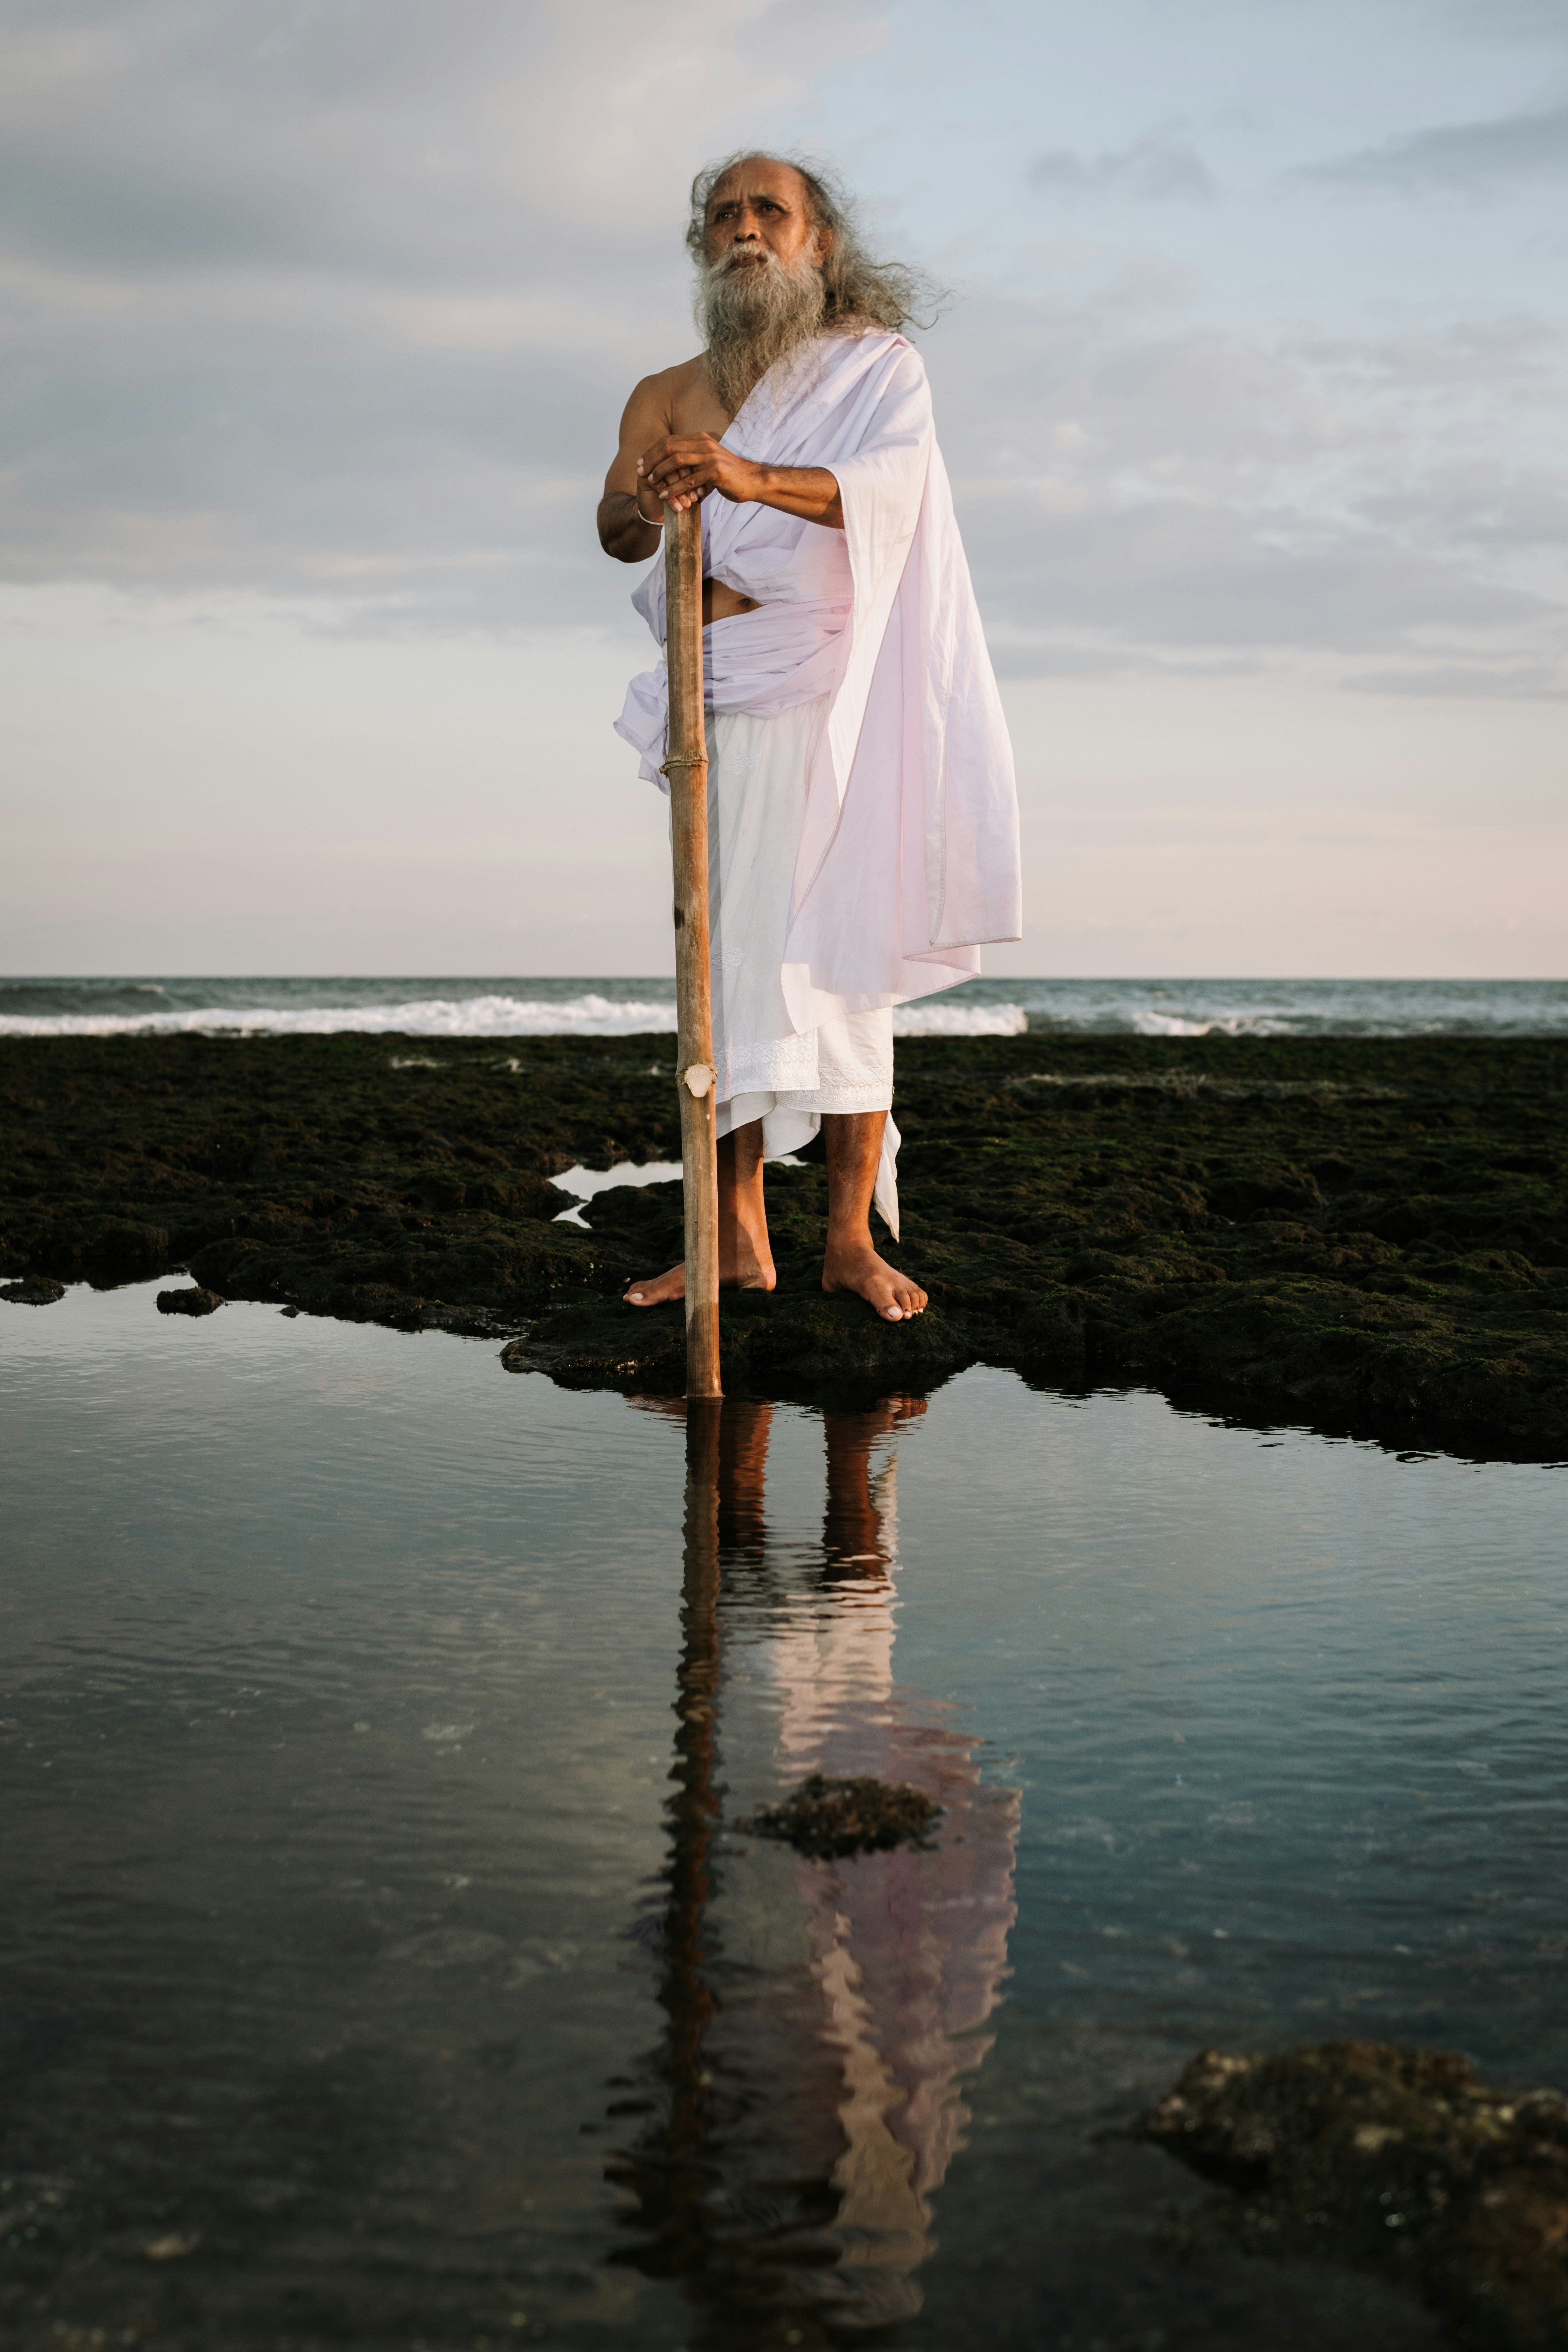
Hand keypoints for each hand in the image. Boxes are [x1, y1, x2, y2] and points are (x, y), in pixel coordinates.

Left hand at [637, 434, 759, 514]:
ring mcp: (710, 457)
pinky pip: (689, 480)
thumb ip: (693, 458)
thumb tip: (672, 461)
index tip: (641, 462)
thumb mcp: (709, 460)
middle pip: (669, 447)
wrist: (753, 481)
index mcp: (701, 438)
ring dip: (660, 473)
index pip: (670, 440)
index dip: (652, 451)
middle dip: (652, 460)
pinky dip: (674, 489)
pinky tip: (665, 496)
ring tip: (649, 482)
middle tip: (640, 472)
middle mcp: (704, 443)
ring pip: (677, 461)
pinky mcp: (716, 472)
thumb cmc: (729, 474)